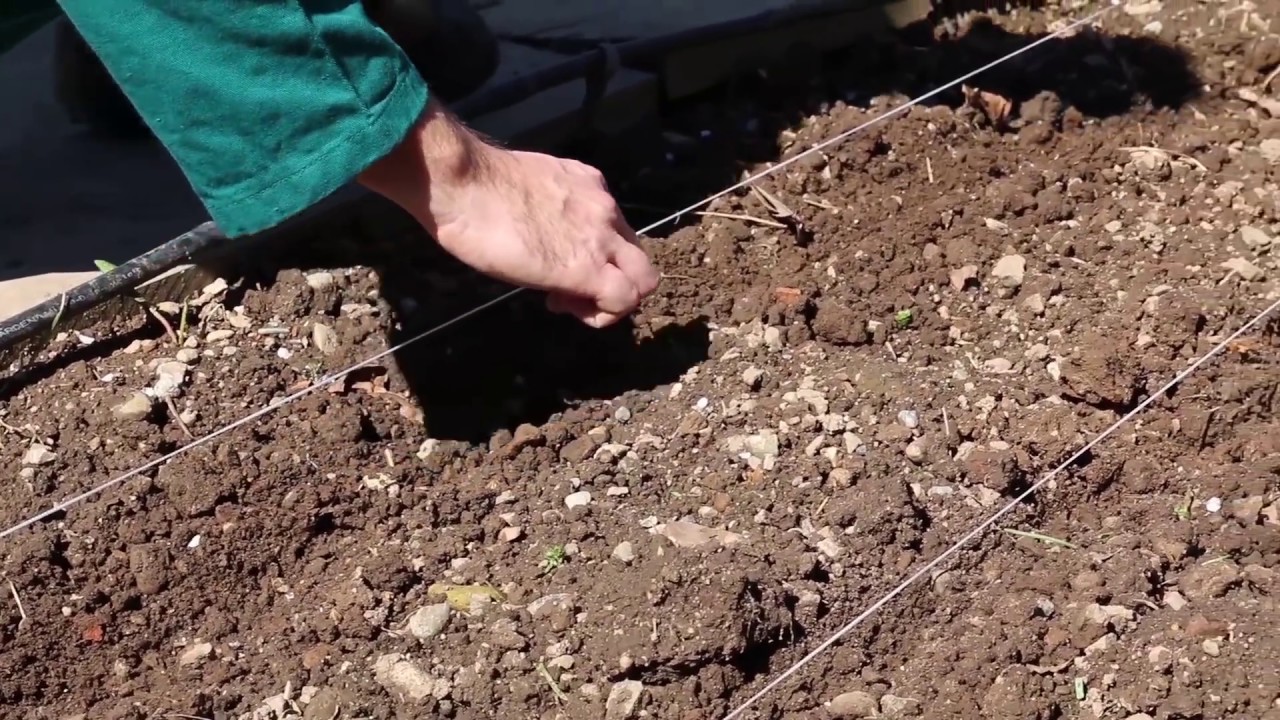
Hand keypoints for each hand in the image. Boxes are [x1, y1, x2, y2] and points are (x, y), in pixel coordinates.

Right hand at [359, 100, 658, 327]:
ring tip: (567, 302)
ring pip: (642, 280)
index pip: (616, 231)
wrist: (463, 183)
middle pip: (637, 257)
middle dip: (612, 280)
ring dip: (611, 300)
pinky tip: (564, 306)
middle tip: (570, 290)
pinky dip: (603, 313)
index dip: (596, 255)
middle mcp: (604, 208)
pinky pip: (624, 299)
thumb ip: (549, 211)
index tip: (559, 262)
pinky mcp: (588, 268)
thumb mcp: (528, 193)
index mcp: (589, 186)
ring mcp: (602, 237)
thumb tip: (542, 235)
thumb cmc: (474, 187)